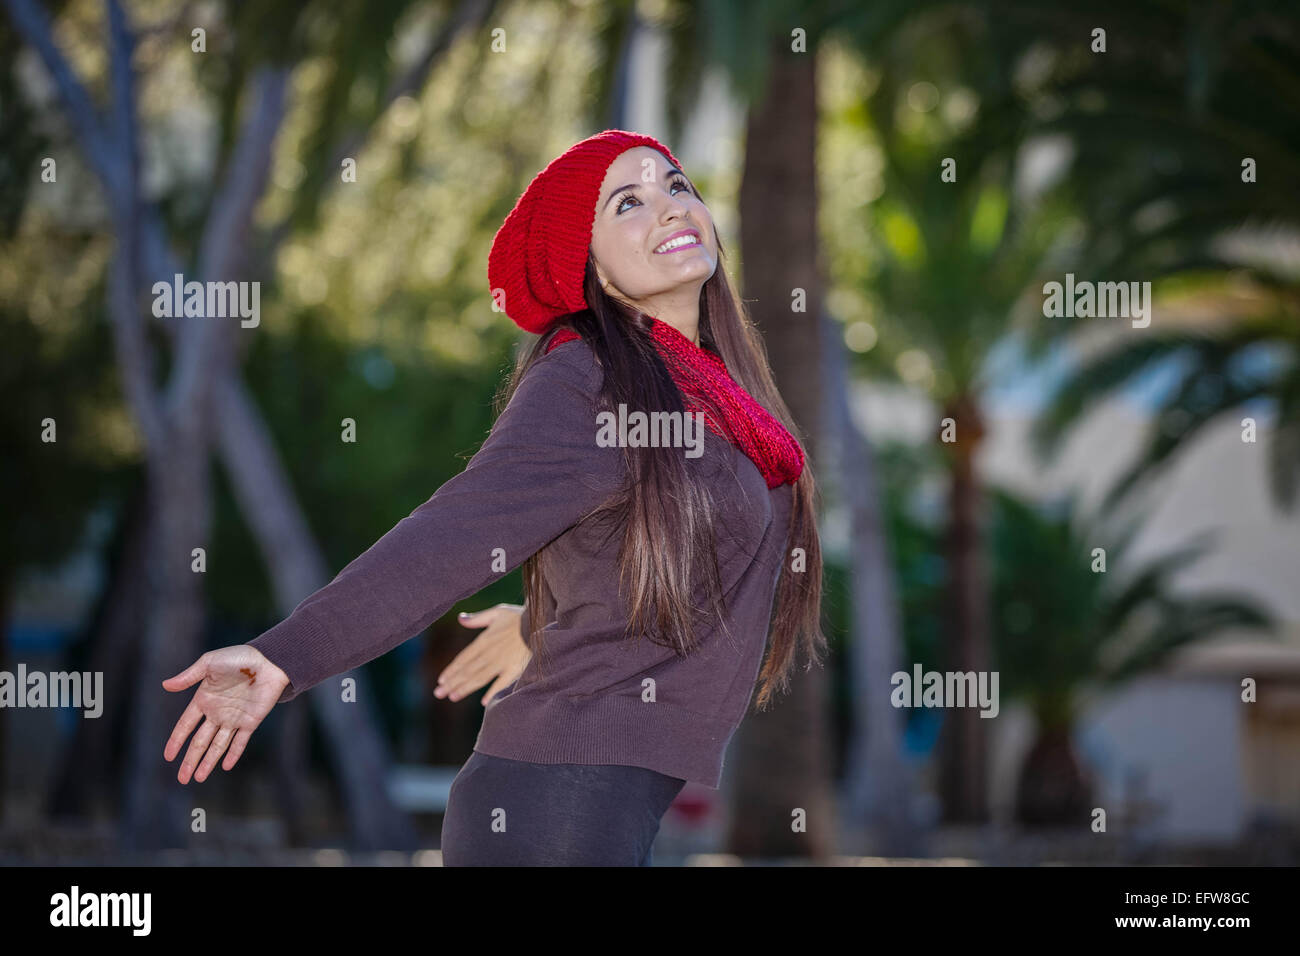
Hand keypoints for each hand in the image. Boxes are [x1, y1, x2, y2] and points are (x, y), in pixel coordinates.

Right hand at [161, 645, 290, 783]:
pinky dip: (233, 754)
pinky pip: (240, 742)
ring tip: (198, 778)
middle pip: (200, 742)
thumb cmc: (239, 658)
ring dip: (208, 762)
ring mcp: (234, 719)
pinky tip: (225, 766)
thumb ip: (189, 676)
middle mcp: (217, 713)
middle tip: (182, 779)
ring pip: (217, 745)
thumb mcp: (210, 663)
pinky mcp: (250, 721)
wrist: (269, 660)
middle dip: (190, 760)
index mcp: (204, 700)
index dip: (176, 741)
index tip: (168, 757)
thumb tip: (165, 685)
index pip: (185, 725)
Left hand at [435, 603, 529, 706]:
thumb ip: (478, 618)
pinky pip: (502, 683)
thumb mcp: (497, 612)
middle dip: (452, 683)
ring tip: (453, 697)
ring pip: (480, 678)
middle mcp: (490, 653)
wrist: (541, 623)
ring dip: (465, 688)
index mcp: (485, 640)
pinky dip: (492, 692)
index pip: (463, 658)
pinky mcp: (515, 669)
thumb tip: (460, 618)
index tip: (440, 680)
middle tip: (438, 694)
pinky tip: (484, 702)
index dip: (451, 670)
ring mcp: (502, 663)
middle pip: (468, 670)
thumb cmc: (519, 617)